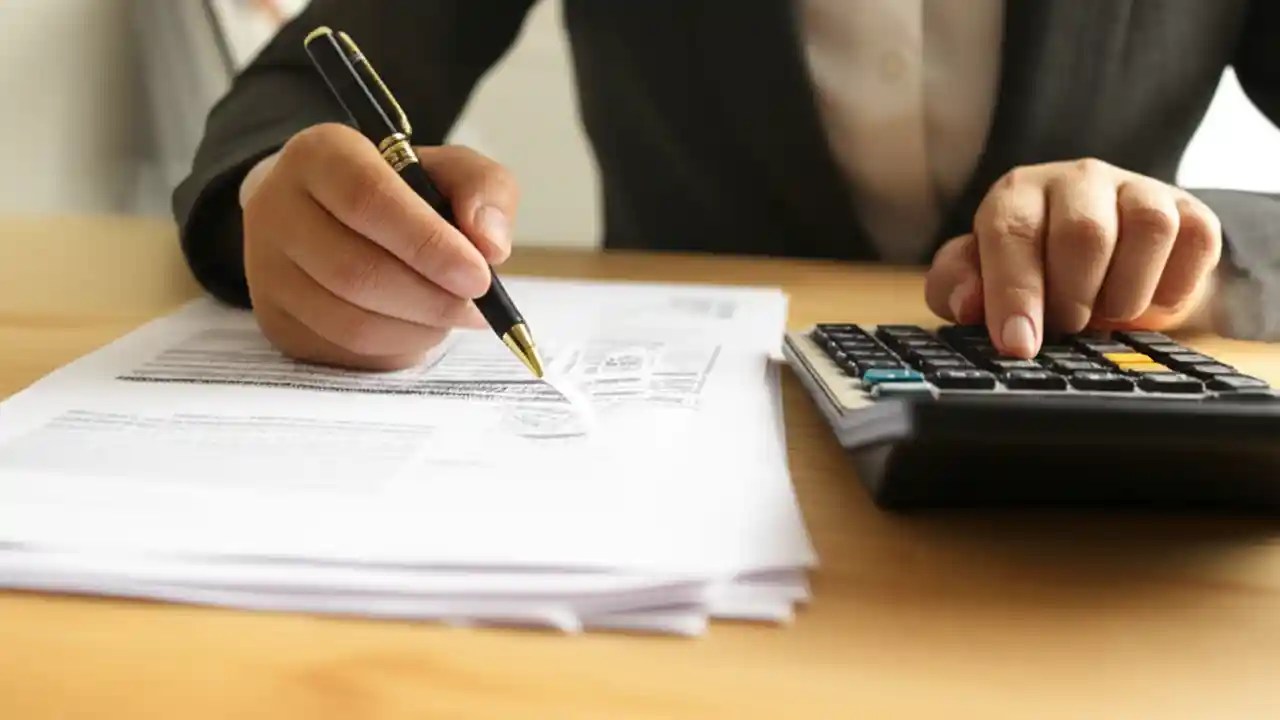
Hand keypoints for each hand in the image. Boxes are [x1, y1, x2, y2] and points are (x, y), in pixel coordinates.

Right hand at [240, 123, 517, 369]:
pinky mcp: (275, 320)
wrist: (334, 217)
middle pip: (356, 271)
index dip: (428, 244)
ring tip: (451, 313)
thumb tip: (491, 245)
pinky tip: (418, 326)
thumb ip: (484, 191)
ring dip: (418, 328)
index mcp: (320, 155)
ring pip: (349, 321)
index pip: (367, 200)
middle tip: (476, 306)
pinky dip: (396, 347)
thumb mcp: (451, 172)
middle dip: (431, 298)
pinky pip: (344, 351)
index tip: (479, 275)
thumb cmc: (401, 192)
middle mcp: (276, 207)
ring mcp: (267, 269)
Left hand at [925, 158, 1221, 357]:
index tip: (1018, 343)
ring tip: (1105, 314)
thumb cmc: (1032, 276)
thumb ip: (958, 287)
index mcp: (1017, 194)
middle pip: (1084, 233)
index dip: (1015, 292)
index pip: (1012, 232)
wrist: (1105, 270)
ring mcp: (1138, 189)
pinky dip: (1173, 286)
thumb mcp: (980, 282)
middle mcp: (1077, 179)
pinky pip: (1195, 241)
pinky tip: (1147, 299)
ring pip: (1147, 229)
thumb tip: (966, 303)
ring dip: (1125, 294)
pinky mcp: (1190, 211)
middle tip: (1066, 327)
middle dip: (1072, 298)